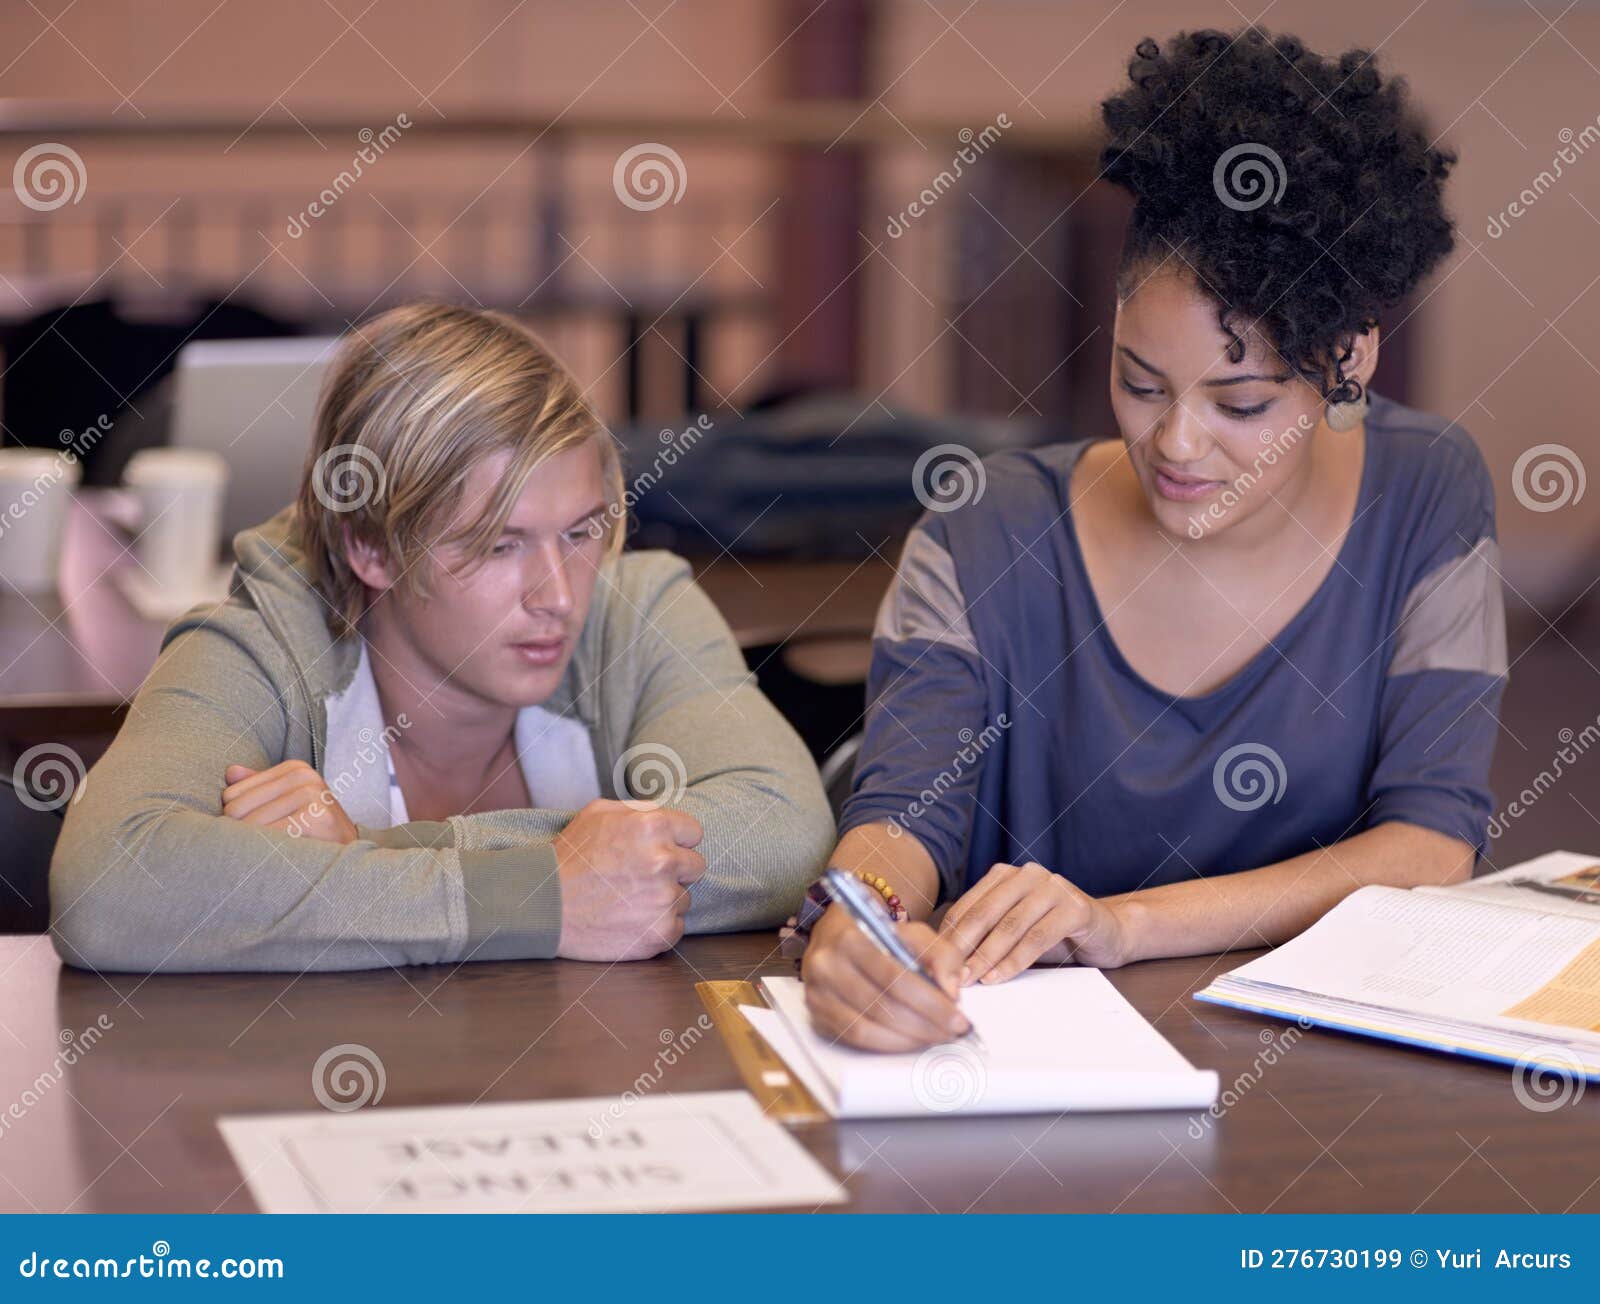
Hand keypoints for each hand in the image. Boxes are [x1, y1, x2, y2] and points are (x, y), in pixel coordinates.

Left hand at [222, 762, 358, 844]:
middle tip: (256, 846)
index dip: (234, 819)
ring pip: (249, 824)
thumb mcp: (288, 802)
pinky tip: (276, 857)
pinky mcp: (316, 817)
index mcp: (294, 769)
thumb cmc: (313, 830)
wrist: (350, 856)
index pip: (231, 794)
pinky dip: (264, 851)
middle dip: (239, 832)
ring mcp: (311, 795)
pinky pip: (268, 836)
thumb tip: (231, 772)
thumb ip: (259, 786)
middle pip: (236, 808)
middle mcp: (304, 776)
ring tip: (267, 853)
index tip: (252, 831)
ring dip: (252, 844)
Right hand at [553, 799, 704, 960]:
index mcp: (653, 826)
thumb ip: (639, 810)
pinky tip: (631, 921)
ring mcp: (664, 899)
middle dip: (675, 871)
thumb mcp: (597, 813)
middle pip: (696, 866)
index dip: (675, 842)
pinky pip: (676, 927)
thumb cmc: (568, 859)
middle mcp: (664, 860)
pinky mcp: (660, 932)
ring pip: (685, 898)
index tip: (657, 851)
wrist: (543, 907)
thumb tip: (666, 813)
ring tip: (629, 900)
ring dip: (664, 900)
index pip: (694, 833)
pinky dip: (658, 927)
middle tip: (641, 877)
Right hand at [800, 905, 969, 1051]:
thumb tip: (951, 991)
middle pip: (882, 1006)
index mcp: (849, 937)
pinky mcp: (816, 1015)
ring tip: (934, 1037)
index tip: (958, 1018)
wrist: (836, 935)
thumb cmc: (877, 935)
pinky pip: (855, 1039)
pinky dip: (887, 1044)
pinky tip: (909, 1040)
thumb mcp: (913, 932)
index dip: (930, 1003)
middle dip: (925, 1025)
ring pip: (867, 1028)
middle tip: (951, 1032)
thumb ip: (940, 955)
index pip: (895, 978)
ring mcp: (817, 993)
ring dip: (908, 1039)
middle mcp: (826, 965)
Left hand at [940, 861, 1133, 982]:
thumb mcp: (1014, 931)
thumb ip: (985, 937)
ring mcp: (1052, 887)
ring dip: (987, 957)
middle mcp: (1026, 875)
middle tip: (948, 976)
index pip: (966, 907)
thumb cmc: (1054, 933)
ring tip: (971, 981)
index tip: (933, 965)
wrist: (1108, 932)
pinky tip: (1000, 976)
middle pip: (984, 914)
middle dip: (963, 948)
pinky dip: (1015, 960)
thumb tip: (945, 963)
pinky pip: (1037, 937)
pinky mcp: (1074, 907)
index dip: (947, 938)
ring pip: (1010, 926)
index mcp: (1004, 876)